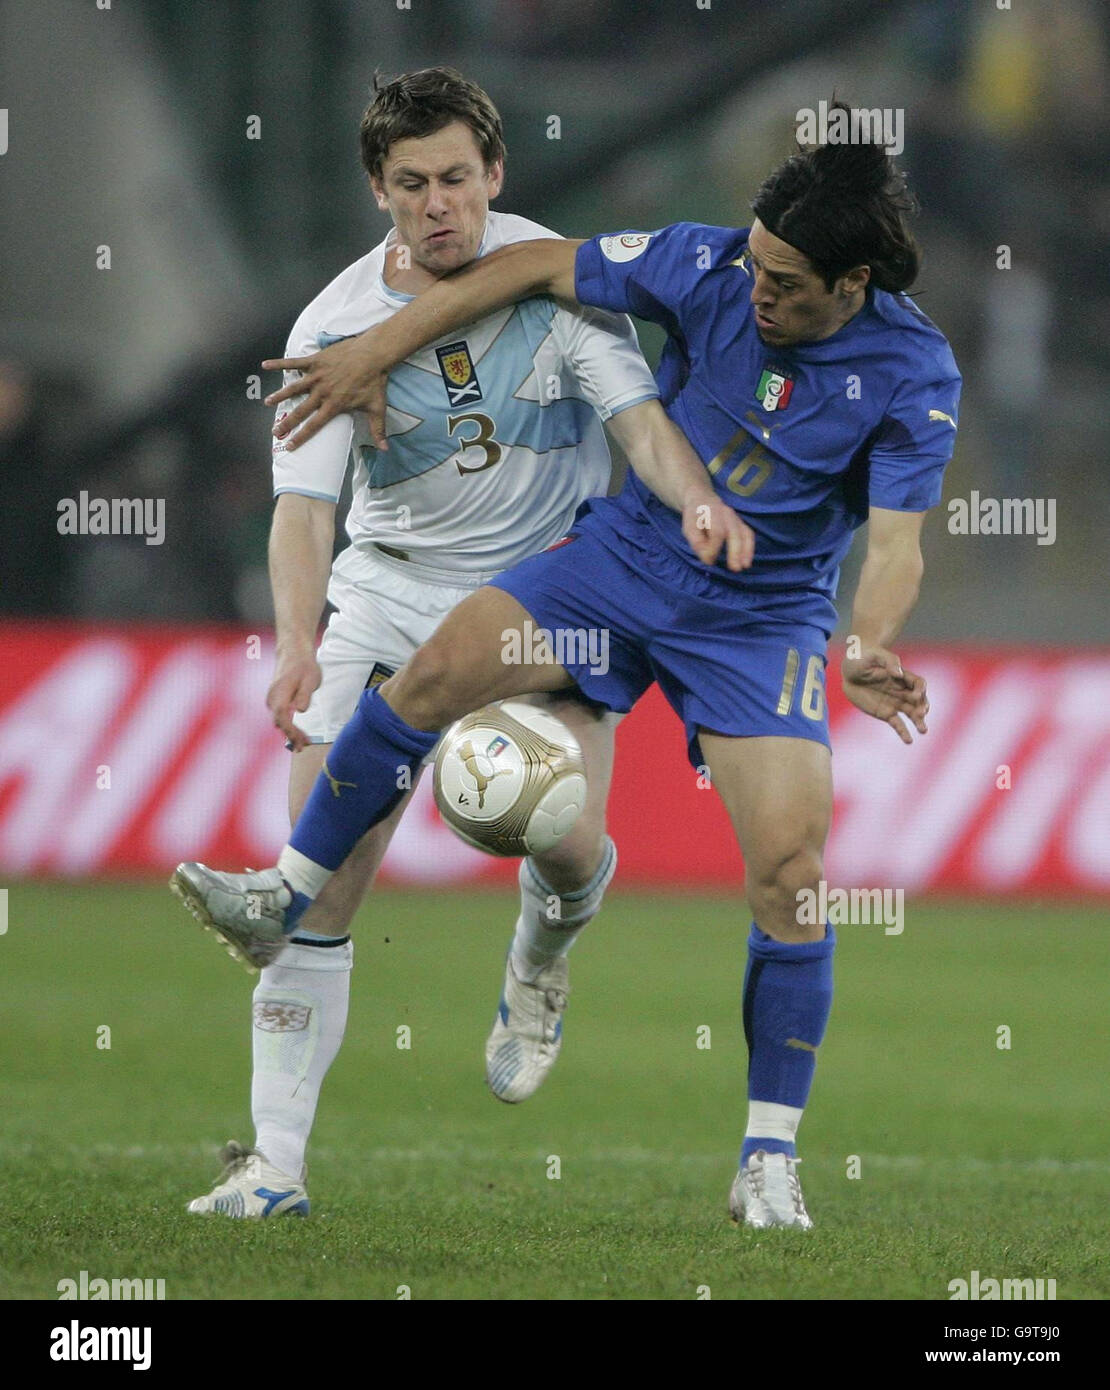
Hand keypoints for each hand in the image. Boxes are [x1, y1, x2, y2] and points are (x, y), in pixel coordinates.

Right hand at [263, 332, 389, 451]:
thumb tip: (384, 450)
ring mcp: (317, 376)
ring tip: (267, 402)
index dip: (301, 437)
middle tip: (275, 432)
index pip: (314, 426)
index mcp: (334, 405)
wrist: (373, 354)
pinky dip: (279, 363)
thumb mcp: (377, 408)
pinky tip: (265, 365)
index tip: (290, 446)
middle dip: (287, 423)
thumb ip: (378, 430)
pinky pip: (294, 362)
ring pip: (294, 388)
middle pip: (300, 411)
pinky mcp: (315, 361)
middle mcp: (322, 392)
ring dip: (280, 395)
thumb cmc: (375, 382)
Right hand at [267, 653, 321, 751]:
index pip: (282, 717)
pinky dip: (288, 726)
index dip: (291, 732)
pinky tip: (299, 733)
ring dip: (290, 733)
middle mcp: (272, 698)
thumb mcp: (310, 679)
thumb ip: (304, 695)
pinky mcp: (275, 701)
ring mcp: (272, 699)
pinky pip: (280, 717)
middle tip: (305, 747)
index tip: (301, 741)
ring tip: (304, 743)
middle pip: (280, 722)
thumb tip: (300, 710)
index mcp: (280, 693)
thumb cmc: (304, 666)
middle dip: (292, 736)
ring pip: (279, 721)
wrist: (293, 653)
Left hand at [682, 494, 754, 570]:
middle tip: (735, 568)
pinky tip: (747, 561)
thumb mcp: (689, 529)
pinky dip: (749, 548)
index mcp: (711, 512)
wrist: (701, 500)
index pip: (717, 531)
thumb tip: (709, 560)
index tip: (709, 561)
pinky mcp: (741, 523)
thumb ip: (697, 543)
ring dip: (746, 551)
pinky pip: (748, 535)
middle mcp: (726, 513)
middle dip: (736, 551)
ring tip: (744, 566)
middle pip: (734, 532)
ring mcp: (735, 517)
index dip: (714, 548)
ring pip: (744, 533)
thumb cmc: (694, 518)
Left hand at [841, 645, 928, 743]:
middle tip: (921, 714)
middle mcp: (902, 690)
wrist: (847, 671)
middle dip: (922, 707)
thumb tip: (898, 673)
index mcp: (903, 676)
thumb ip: (888, 661)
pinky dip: (903, 732)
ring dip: (919, 721)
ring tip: (923, 730)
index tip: (916, 695)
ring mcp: (895, 703)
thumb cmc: (862, 657)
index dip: (920, 690)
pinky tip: (909, 741)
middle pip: (919, 700)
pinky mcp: (885, 713)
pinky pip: (897, 724)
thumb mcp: (874, 654)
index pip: (919, 684)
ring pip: (911, 714)